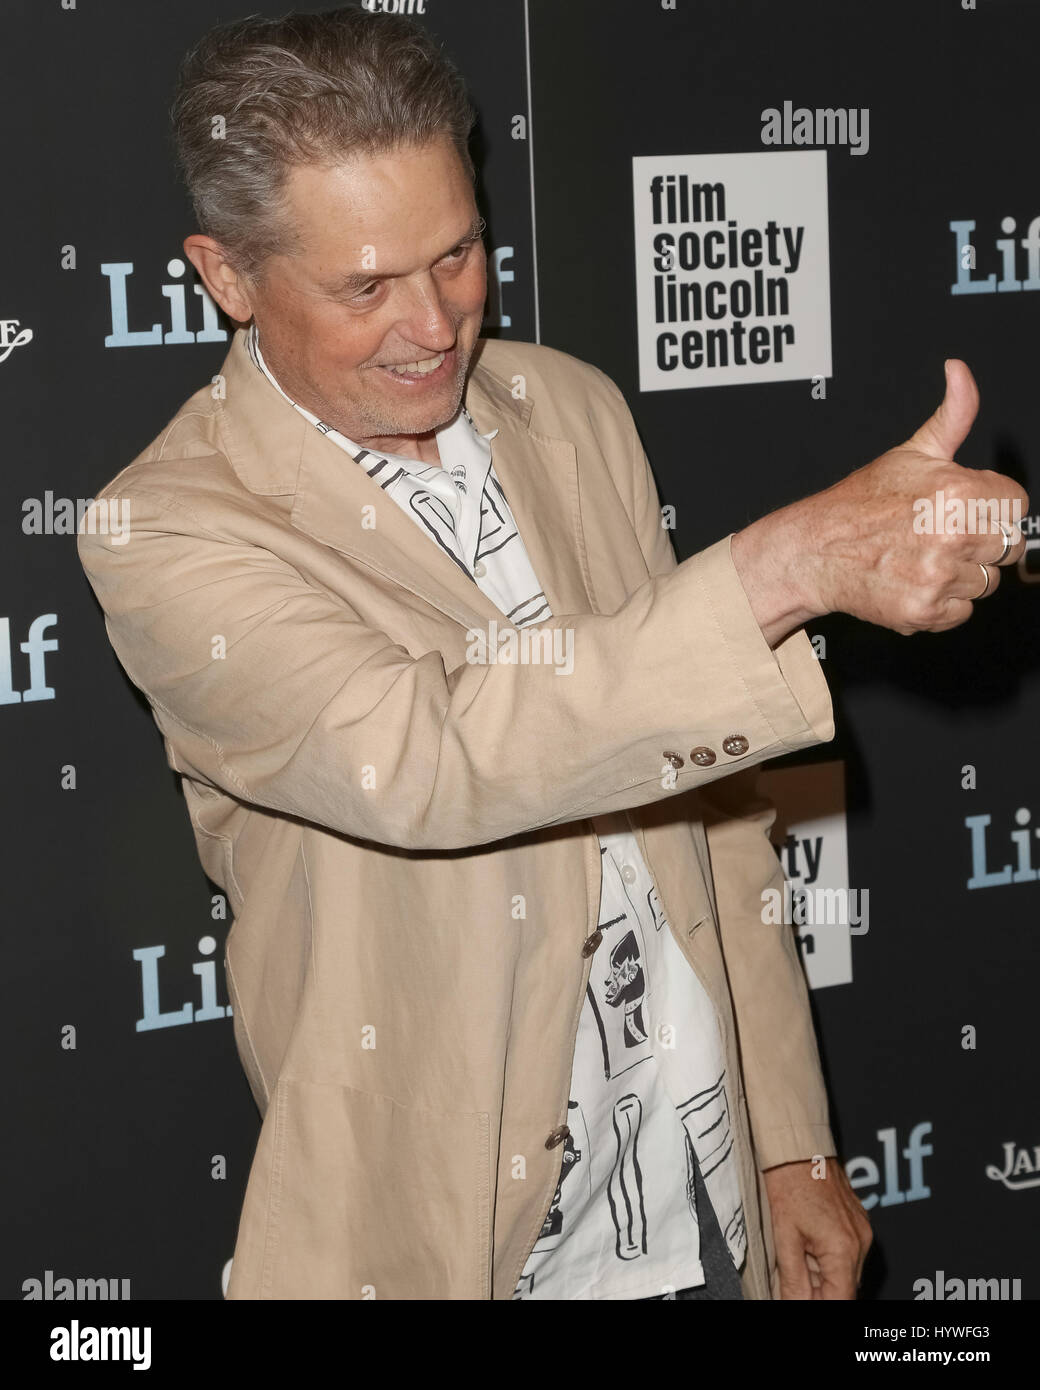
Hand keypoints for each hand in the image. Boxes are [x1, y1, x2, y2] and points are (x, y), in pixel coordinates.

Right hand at [732, 360, 1029, 644]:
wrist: (814, 551)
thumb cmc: (860, 503)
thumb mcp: (910, 452)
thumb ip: (953, 414)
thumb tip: (960, 371)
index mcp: (957, 492)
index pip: (1017, 507)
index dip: (993, 507)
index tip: (966, 509)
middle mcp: (952, 536)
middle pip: (1006, 547)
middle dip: (979, 542)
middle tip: (940, 535)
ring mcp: (938, 577)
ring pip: (986, 583)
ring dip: (961, 575)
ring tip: (924, 558)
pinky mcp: (924, 611)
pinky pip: (960, 612)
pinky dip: (942, 603)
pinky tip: (915, 582)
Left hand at [762, 1157, 872, 1299]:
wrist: (799, 1147)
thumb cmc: (789, 1183)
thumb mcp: (783, 1237)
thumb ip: (793, 1280)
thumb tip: (794, 1305)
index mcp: (844, 1249)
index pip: (841, 1300)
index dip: (821, 1305)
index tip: (802, 1301)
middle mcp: (861, 1242)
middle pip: (846, 1288)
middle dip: (821, 1291)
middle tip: (794, 1280)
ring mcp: (863, 1231)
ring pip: (847, 1272)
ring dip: (825, 1274)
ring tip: (800, 1252)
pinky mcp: (860, 1222)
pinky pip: (849, 1253)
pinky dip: (831, 1257)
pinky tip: (810, 1242)